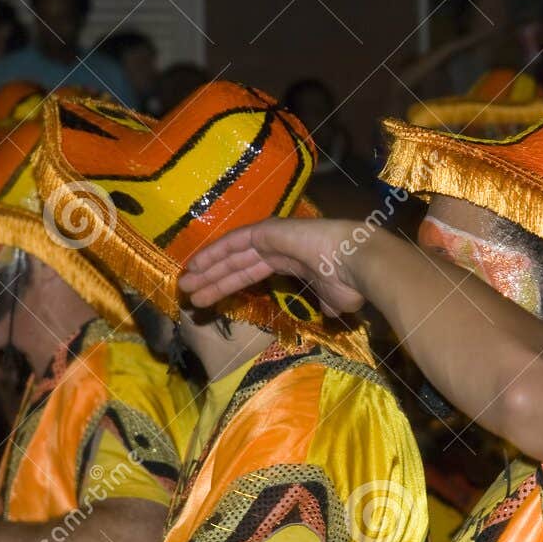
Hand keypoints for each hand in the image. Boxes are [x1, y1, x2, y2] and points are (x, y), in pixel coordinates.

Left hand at [178, 217, 369, 313]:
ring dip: (207, 269)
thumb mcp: (334, 300)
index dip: (229, 284)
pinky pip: (234, 242)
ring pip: (231, 254)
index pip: (251, 273)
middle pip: (236, 265)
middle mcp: (278, 247)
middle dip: (212, 279)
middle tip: (189, 294)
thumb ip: (324, 304)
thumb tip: (329, 311)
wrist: (357, 263)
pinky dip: (214, 252)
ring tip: (185, 285)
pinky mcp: (267, 230)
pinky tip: (196, 265)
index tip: (210, 298)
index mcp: (292, 262)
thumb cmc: (349, 283)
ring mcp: (272, 236)